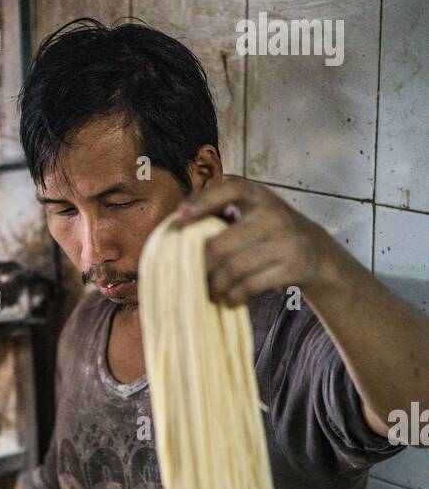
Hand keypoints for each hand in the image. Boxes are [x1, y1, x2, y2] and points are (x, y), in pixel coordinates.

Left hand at [173, 177, 335, 306]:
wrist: (315, 250)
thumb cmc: (268, 231)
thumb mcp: (252, 211)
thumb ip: (221, 214)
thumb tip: (174, 229)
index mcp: (258, 196)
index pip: (231, 189)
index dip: (204, 201)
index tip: (181, 218)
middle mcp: (272, 214)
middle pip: (220, 245)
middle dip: (200, 267)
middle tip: (191, 277)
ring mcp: (284, 241)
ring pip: (232, 270)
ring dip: (215, 286)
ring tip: (210, 291)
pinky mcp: (292, 267)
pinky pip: (249, 286)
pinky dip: (233, 296)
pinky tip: (229, 298)